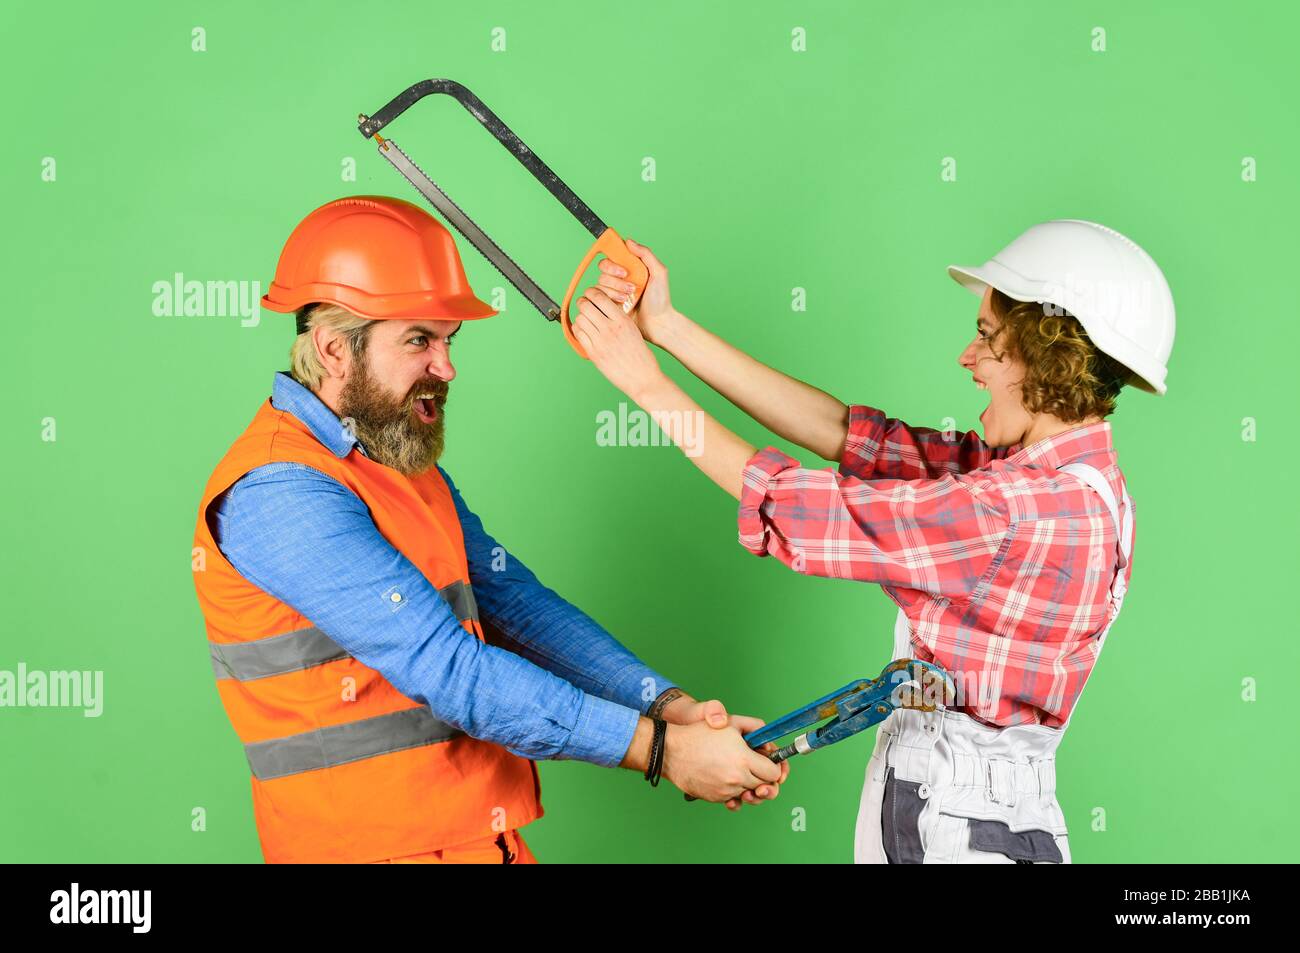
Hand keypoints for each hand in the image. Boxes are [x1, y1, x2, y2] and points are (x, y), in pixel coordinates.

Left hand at [574, 285, 664, 399]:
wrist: (643, 379)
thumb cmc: (641, 357)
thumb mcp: (633, 331)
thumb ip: (618, 319)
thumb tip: (602, 310)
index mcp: (623, 321)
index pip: (600, 297)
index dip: (591, 293)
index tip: (590, 295)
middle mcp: (611, 329)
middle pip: (585, 306)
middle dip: (582, 303)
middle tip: (583, 304)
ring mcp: (601, 342)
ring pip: (580, 319)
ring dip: (580, 317)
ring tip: (585, 319)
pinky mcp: (594, 354)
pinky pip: (579, 335)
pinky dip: (578, 330)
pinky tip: (584, 331)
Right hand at [595, 238, 674, 343]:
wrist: (657, 323)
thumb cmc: (660, 300)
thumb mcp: (659, 273)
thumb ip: (646, 254)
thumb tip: (628, 241)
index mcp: (629, 268)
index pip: (611, 257)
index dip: (614, 264)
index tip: (624, 272)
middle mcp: (619, 278)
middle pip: (603, 270)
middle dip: (615, 279)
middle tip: (631, 288)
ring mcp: (612, 292)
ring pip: (600, 284)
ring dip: (614, 291)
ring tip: (629, 298)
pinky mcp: (608, 305)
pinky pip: (597, 297)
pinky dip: (609, 300)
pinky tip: (622, 305)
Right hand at [661, 718, 783, 803]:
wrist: (672, 751)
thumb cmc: (699, 734)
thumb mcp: (729, 722)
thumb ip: (754, 727)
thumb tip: (768, 739)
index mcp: (743, 759)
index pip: (774, 773)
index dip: (775, 768)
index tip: (770, 763)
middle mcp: (737, 778)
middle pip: (764, 786)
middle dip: (763, 777)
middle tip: (756, 767)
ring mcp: (726, 790)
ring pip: (748, 794)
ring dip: (748, 785)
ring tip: (739, 772)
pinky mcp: (715, 798)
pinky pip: (732, 798)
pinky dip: (733, 790)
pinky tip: (726, 777)